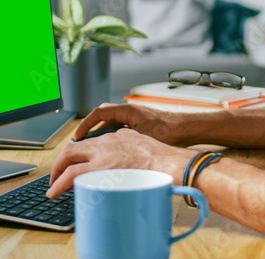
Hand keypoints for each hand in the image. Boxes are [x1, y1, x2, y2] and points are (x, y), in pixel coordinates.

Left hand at [46, 128, 192, 197]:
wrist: (170, 163)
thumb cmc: (161, 158)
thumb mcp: (139, 141)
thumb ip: (125, 144)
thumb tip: (120, 153)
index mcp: (114, 137)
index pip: (86, 143)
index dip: (74, 153)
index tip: (70, 162)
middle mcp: (105, 143)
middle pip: (71, 149)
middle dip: (59, 163)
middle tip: (55, 175)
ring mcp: (102, 156)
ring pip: (69, 161)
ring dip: (57, 174)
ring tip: (53, 187)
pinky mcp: (102, 171)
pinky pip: (74, 176)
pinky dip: (62, 184)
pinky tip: (57, 191)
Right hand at [70, 103, 190, 145]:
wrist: (187, 129)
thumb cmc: (169, 132)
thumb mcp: (142, 138)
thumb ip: (123, 143)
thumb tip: (106, 153)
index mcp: (127, 110)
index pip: (99, 113)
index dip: (86, 124)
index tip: (77, 137)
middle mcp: (129, 111)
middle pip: (102, 116)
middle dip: (90, 128)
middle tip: (81, 142)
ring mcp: (134, 117)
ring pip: (111, 123)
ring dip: (101, 133)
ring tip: (93, 148)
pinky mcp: (139, 125)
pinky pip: (119, 128)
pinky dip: (112, 137)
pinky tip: (111, 150)